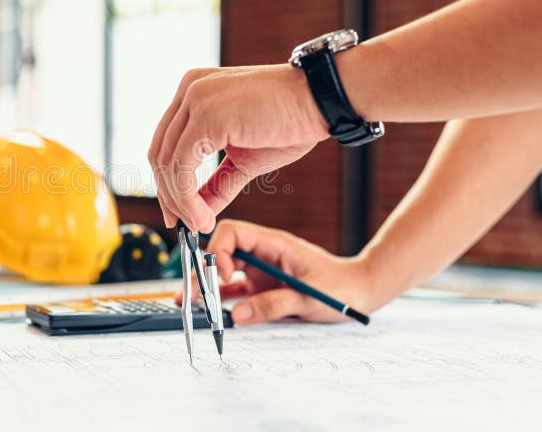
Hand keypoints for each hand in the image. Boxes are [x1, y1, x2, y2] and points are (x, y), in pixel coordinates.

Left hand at [148, 64, 327, 231]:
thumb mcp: (244, 159)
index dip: (166, 181)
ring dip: (179, 202)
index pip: (165, 141)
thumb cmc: (291, 122)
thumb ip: (218, 182)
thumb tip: (198, 212)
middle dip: (168, 194)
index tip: (176, 212)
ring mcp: (195, 99)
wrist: (321, 100)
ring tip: (198, 225)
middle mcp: (189, 89)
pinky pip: (182, 166)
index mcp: (195, 92)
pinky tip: (203, 216)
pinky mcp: (205, 115)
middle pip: (159, 151)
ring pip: (168, 161)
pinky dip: (187, 197)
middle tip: (182, 224)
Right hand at [182, 219, 376, 324]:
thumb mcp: (309, 297)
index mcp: (273, 243)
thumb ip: (273, 305)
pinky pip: (235, 291)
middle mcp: (261, 254)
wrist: (361, 292)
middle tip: (189, 294)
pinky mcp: (262, 287)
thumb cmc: (341, 287)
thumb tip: (237, 315)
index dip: (219, 251)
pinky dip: (219, 299)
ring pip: (223, 272)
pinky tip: (206, 309)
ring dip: (205, 286)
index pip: (233, 233)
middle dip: (202, 271)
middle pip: (221, 253)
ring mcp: (260, 271)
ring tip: (186, 302)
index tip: (221, 276)